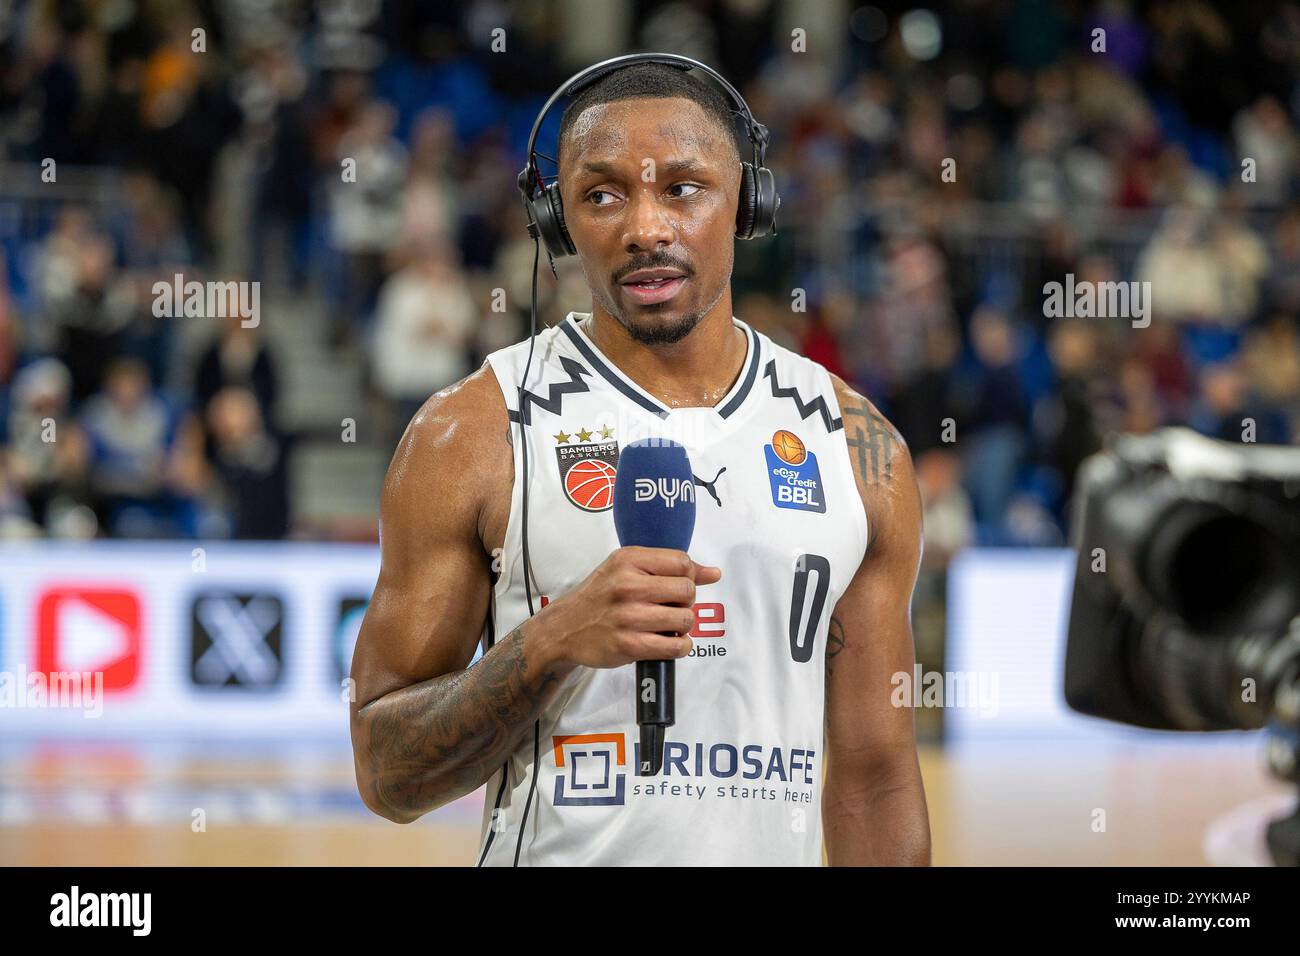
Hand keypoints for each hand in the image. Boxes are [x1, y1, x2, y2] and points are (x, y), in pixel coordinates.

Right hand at [530, 546, 721, 669]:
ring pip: (685, 619)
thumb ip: (669, 567)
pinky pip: (676, 646)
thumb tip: (713, 573)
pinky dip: (679, 646)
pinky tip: (667, 641)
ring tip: (666, 625)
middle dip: (685, 602)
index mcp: (628, 560)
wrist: (564, 628)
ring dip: (682, 626)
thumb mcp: (626, 568)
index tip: (677, 586)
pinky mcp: (628, 645)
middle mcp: (627, 585)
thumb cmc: (601, 596)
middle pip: (687, 590)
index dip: (689, 576)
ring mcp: (628, 617)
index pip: (682, 562)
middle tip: (669, 607)